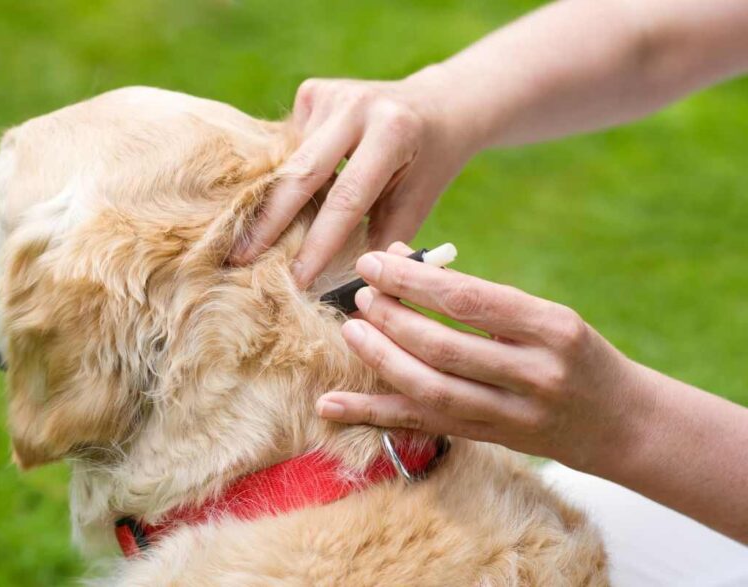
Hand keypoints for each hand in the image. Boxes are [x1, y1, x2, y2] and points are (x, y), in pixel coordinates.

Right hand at [229, 70, 482, 287]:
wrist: (437, 106)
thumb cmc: (427, 165)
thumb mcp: (417, 203)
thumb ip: (382, 241)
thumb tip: (345, 291)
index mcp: (392, 132)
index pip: (347, 198)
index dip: (319, 243)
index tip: (297, 279)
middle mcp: (357, 106)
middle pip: (301, 173)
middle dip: (270, 222)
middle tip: (240, 260)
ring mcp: (331, 94)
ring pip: (289, 160)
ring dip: (273, 201)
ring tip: (247, 241)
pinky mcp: (313, 92)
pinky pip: (289, 146)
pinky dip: (285, 176)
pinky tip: (282, 197)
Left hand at [316, 243, 655, 472]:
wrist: (619, 421)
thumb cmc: (573, 353)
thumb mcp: (544, 316)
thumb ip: (480, 297)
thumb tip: (404, 263)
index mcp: (552, 328)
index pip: (470, 300)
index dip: (414, 281)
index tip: (374, 262)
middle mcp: (536, 374)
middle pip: (445, 347)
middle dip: (393, 319)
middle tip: (361, 296)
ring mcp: (514, 415)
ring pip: (432, 389)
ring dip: (382, 360)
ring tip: (352, 332)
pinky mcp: (492, 440)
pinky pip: (424, 425)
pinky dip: (373, 414)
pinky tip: (331, 405)